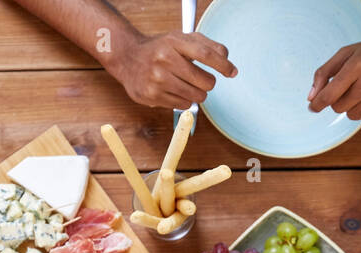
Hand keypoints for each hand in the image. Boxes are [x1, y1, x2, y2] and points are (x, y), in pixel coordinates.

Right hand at [106, 31, 236, 109]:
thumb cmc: (160, 49)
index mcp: (174, 41)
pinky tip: (174, 90)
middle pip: (205, 81)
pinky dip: (184, 100)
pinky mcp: (151, 96)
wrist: (128, 58)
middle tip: (201, 79)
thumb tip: (228, 60)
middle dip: (208, 83)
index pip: (206, 54)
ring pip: (196, 96)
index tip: (232, 72)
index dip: (223, 65)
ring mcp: (157, 79)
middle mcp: (164, 59)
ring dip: (197, 93)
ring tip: (186, 84)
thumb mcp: (181, 39)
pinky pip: (183, 105)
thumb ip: (207, 45)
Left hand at [308, 36, 360, 125]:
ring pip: (353, 116)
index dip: (317, 104)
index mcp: (358, 65)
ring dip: (355, 106)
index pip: (329, 95)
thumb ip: (326, 72)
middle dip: (340, 99)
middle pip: (339, 108)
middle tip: (351, 87)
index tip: (313, 107)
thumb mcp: (349, 52)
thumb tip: (311, 97)